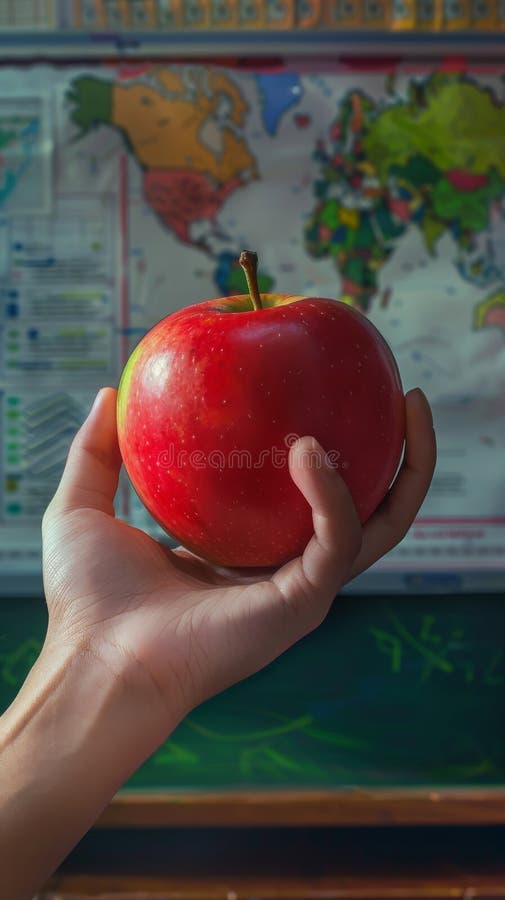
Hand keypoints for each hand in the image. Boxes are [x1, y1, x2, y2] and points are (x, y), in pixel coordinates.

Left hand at [42, 387, 435, 725]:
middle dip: (404, 455)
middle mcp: (287, 568)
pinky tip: (307, 449)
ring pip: (382, 525)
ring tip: (410, 408)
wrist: (96, 661)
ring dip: (409, 468)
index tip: (342, 395)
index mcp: (250, 551)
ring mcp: (301, 587)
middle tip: (408, 397)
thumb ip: (100, 452)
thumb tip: (111, 392)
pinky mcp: (302, 602)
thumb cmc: (90, 600)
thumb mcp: (86, 506)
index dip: (339, 451)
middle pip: (372, 508)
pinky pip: (336, 538)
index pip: (314, 499)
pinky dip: (332, 492)